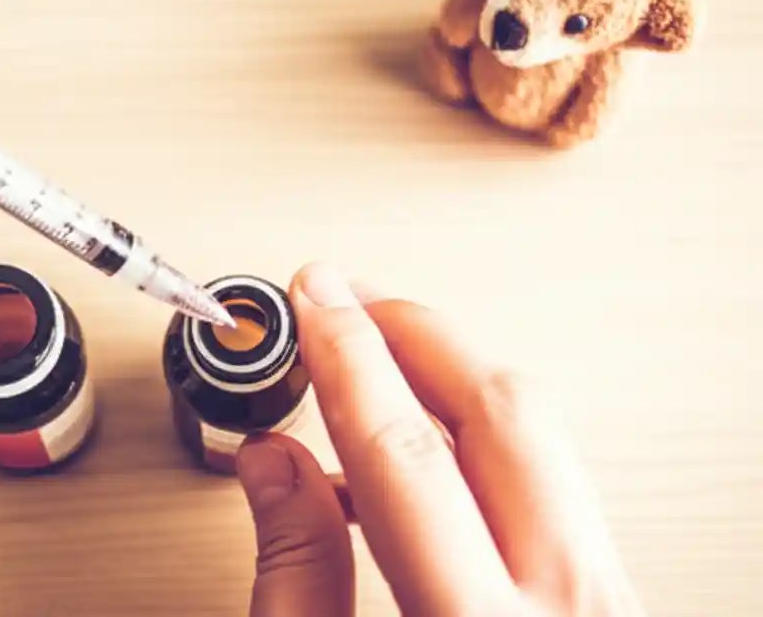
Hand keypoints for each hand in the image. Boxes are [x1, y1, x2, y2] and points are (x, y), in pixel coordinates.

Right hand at [237, 263, 643, 615]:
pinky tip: (415, 435)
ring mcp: (607, 596)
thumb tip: (273, 462)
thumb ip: (296, 574)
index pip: (404, 452)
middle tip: (342, 299)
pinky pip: (548, 476)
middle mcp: (569, 603)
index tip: (314, 298)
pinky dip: (475, 433)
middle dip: (410, 333)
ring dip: (447, 373)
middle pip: (502, 412)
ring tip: (371, 353)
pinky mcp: (612, 591)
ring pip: (538, 431)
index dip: (348, 358)